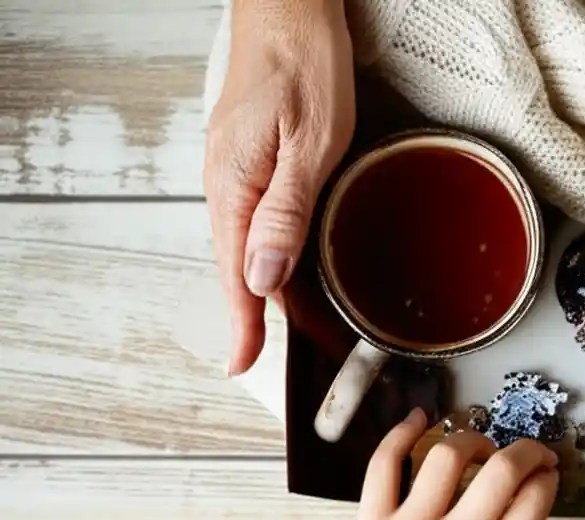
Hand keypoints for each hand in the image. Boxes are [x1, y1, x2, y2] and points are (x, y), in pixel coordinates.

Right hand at [204, 0, 355, 374]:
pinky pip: (252, 218)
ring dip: (262, 286)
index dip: (244, 325)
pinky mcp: (247, 158)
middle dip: (255, 315)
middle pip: (237, 266)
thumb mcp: (309, 143)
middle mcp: (224, 182)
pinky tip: (283, 261)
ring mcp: (233, 169)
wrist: (289, 10)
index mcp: (234, 186)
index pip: (235, 274)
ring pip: (244, 244)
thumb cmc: (304, 65)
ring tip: (284, 324)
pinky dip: (266, 250)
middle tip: (273, 356)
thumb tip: (262, 278)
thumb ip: (285, 213)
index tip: (243, 367)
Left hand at [328, 410, 584, 519]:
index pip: (534, 499)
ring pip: (447, 456)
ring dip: (473, 440)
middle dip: (526, 451)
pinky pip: (384, 463)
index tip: (548, 475)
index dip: (548, 477)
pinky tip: (420, 420)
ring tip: (482, 451)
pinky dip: (401, 433)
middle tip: (529, 456)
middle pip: (500, 470)